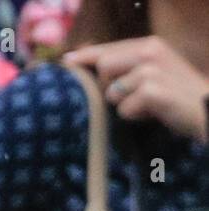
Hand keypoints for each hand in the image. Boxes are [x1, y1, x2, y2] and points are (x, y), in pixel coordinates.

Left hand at [66, 37, 208, 141]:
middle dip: (110, 88)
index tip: (66, 62)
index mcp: (149, 45)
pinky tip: (155, 112)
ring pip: (111, 92)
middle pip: (102, 67)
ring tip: (148, 105)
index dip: (84, 57)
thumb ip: (127, 67)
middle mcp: (150, 51)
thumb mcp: (153, 73)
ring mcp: (152, 70)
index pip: (107, 49)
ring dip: (124, 104)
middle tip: (134, 96)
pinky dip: (135, 116)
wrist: (208, 110)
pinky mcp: (153, 90)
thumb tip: (92, 67)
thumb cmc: (176, 95)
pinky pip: (124, 109)